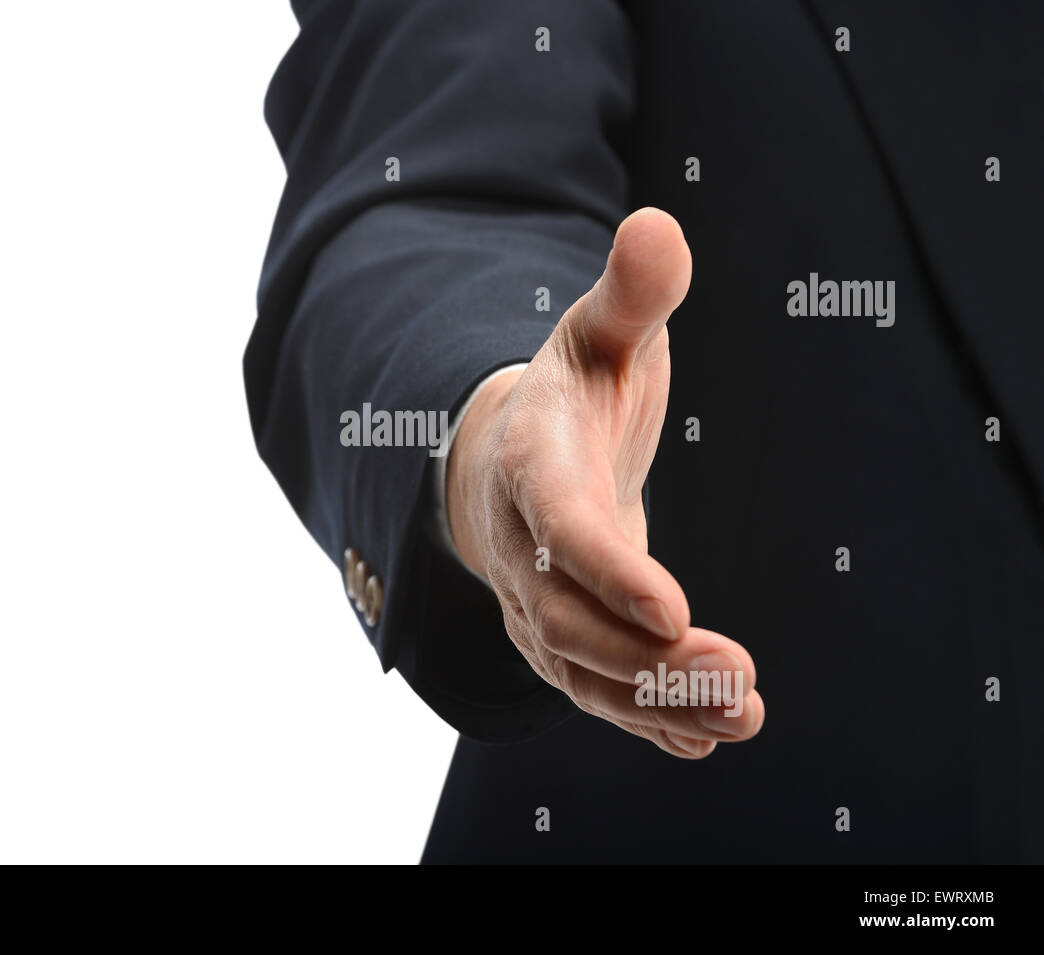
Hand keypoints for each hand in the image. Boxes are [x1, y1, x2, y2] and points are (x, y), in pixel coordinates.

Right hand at [446, 208, 763, 757]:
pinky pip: (590, 687)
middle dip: (647, 661)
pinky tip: (704, 738)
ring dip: (655, 704)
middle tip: (742, 681)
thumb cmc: (571, 390)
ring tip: (742, 718)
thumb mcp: (600, 334)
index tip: (674, 606)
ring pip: (579, 669)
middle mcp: (523, 545)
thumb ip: (631, 294)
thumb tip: (659, 225)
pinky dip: (642, 720)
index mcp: (532, 465)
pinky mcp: (555, 634)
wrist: (512, 457)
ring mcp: (533, 598)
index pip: (562, 525)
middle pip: (568, 619)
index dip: (609, 567)